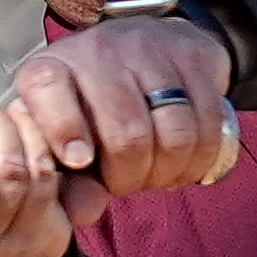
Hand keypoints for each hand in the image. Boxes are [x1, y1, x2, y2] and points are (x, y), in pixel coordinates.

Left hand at [8, 15, 236, 197]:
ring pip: (174, 134)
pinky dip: (199, 159)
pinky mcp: (195, 56)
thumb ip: (67, 182)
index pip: (47, 89)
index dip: (64, 129)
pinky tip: (184, 162)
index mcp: (50, 70)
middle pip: (127, 135)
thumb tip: (82, 213)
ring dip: (168, 171)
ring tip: (155, 173)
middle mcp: (97, 50)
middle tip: (127, 182)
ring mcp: (150, 49)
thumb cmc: (92, 106)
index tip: (80, 161)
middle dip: (130, 177)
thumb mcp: (63, 139)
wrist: (145, 42)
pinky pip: (208, 124)